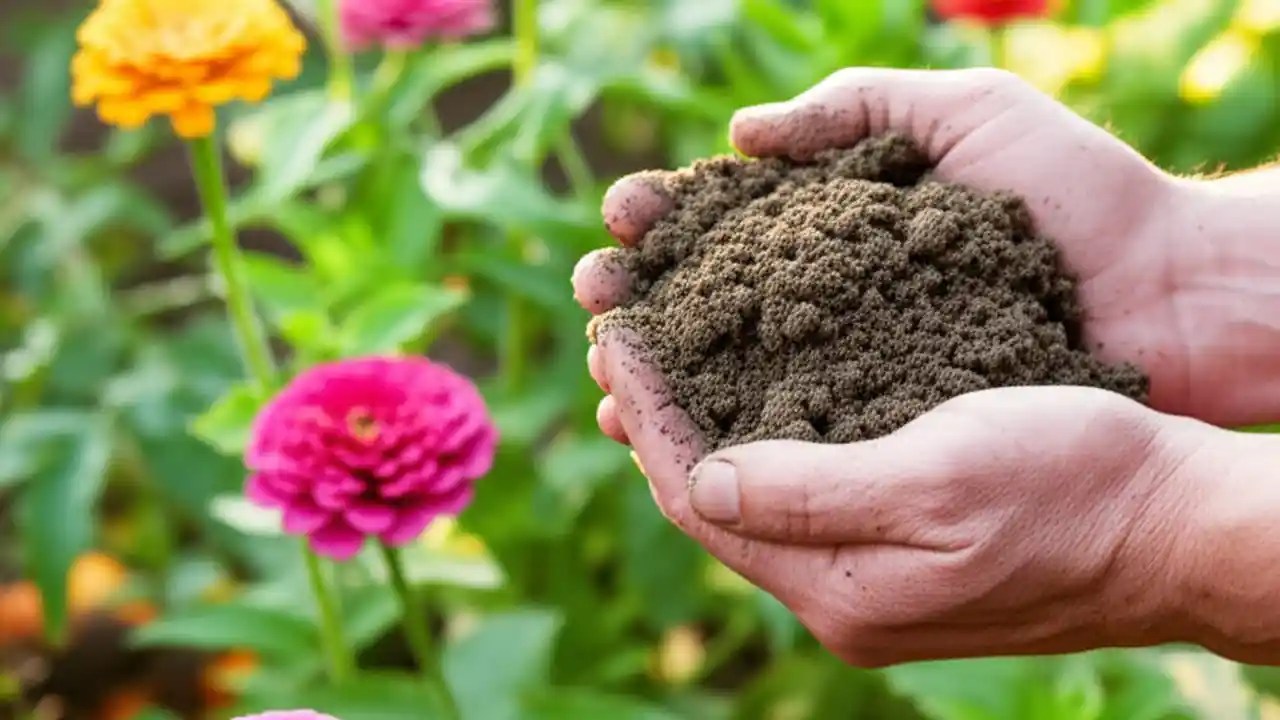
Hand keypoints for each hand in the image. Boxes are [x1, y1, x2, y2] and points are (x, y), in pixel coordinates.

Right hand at [577, 67, 1239, 427]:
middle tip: (598, 296)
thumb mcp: (967, 114)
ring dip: (667, 374)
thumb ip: (854, 107)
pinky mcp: (886, 424)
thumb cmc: (1075, 193)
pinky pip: (790, 435)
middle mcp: (840, 298)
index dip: (671, 221)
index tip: (625, 222)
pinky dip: (728, 438)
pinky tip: (674, 439)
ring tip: (611, 373)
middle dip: (647, 297)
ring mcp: (860, 365)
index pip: (733, 222)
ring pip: (736, 375)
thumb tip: (738, 135)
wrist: (1168, 291)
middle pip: (716, 300)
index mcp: (846, 223)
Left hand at [592, 346, 1200, 663]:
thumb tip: (698, 482)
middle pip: (710, 503)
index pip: (697, 499)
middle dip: (657, 422)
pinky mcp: (900, 546)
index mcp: (840, 588)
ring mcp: (871, 574)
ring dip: (703, 426)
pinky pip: (800, 490)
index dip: (647, 415)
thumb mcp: (940, 482)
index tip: (615, 338)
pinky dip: (761, 436)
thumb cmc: (1076, 489)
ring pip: (751, 495)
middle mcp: (841, 593)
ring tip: (664, 357)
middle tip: (620, 338)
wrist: (1176, 525)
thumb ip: (812, 493)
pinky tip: (752, 389)